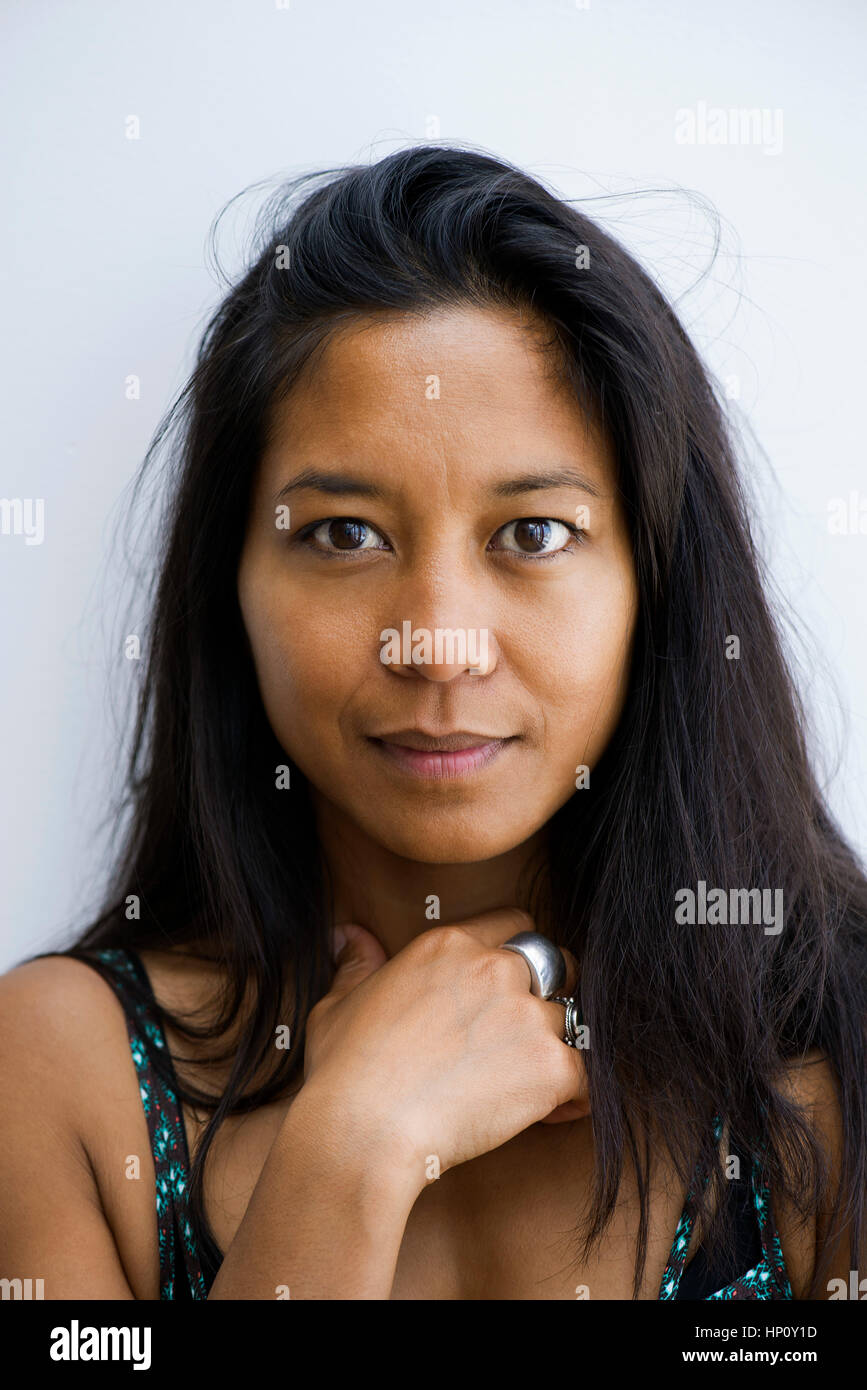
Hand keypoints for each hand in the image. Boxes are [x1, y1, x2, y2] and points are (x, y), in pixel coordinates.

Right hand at [300, 910, 588, 1185]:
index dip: (516, 953)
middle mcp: (495, 968)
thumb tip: (348, 934)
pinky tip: (554, 1112)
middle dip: (549, 992)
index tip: (508, 986)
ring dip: (554, 1046)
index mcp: (450, 945)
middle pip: (555, 964)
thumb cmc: (344, 1070)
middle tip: (526, 1031)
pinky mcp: (549, 1066)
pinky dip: (575, 1095)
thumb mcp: (338, 1003)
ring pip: (569, 1020)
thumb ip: (357, 963)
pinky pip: (586, 1074)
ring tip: (530, 1082)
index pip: (514, 923)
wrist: (364, 1131)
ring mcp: (526, 1015)